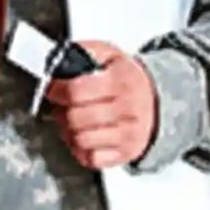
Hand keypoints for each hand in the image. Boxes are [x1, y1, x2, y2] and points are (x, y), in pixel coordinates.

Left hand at [44, 41, 157, 169]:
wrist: (157, 101)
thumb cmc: (127, 79)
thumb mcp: (109, 54)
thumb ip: (84, 51)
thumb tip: (60, 57)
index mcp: (120, 82)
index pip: (76, 91)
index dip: (56, 90)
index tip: (53, 89)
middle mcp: (126, 110)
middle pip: (76, 118)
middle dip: (61, 111)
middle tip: (61, 105)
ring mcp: (127, 134)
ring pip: (81, 140)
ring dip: (68, 131)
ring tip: (72, 120)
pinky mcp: (125, 154)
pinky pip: (92, 159)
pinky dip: (81, 149)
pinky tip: (84, 135)